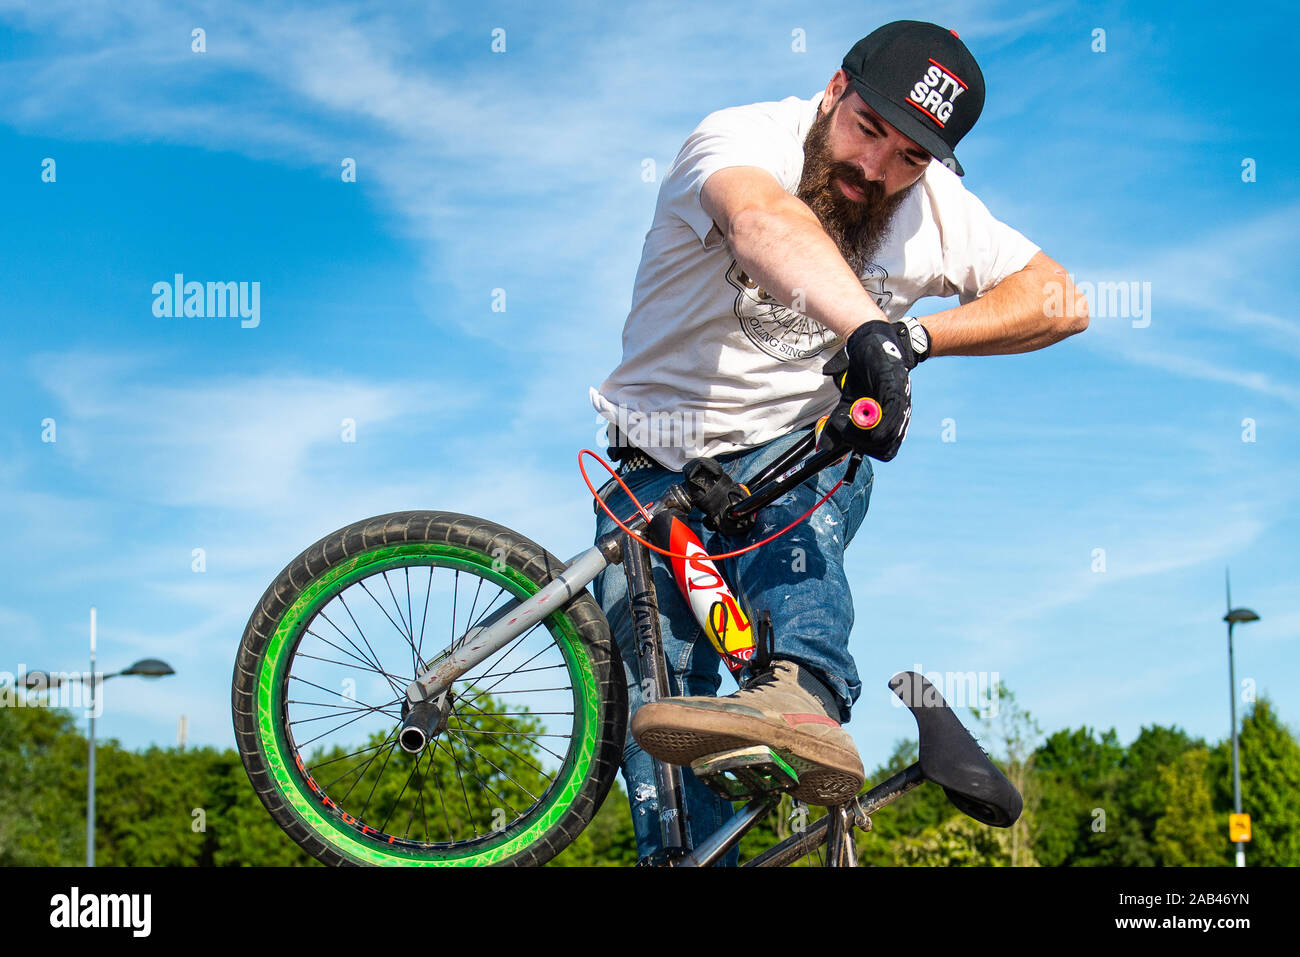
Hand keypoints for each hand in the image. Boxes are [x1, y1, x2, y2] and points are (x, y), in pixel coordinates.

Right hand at [821, 320, 917, 460]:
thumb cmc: (861, 374)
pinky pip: (893, 410)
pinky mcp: (896, 387)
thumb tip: (825, 446)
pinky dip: (883, 422)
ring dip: (869, 435)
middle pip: (888, 444)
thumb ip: (840, 423)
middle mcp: (899, 411)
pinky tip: (870, 426)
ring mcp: (900, 399)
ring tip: (851, 430)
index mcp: (891, 418)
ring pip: (890, 430)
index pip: (887, 450)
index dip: (869, 451)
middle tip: (848, 435)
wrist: (867, 343)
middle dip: (865, 444)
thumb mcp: (848, 402)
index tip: (852, 444)